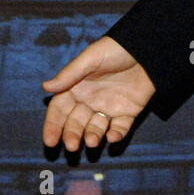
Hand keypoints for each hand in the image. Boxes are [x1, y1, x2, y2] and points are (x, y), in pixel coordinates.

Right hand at [42, 36, 155, 150]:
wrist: (148, 48)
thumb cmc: (116, 49)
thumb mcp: (91, 58)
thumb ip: (70, 74)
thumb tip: (45, 87)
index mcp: (77, 87)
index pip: (60, 109)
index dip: (53, 125)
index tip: (50, 141)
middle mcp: (91, 100)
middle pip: (76, 122)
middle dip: (72, 135)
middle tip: (72, 146)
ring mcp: (109, 107)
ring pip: (96, 128)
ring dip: (92, 136)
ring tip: (92, 141)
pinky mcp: (128, 111)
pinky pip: (120, 127)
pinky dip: (116, 134)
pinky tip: (112, 136)